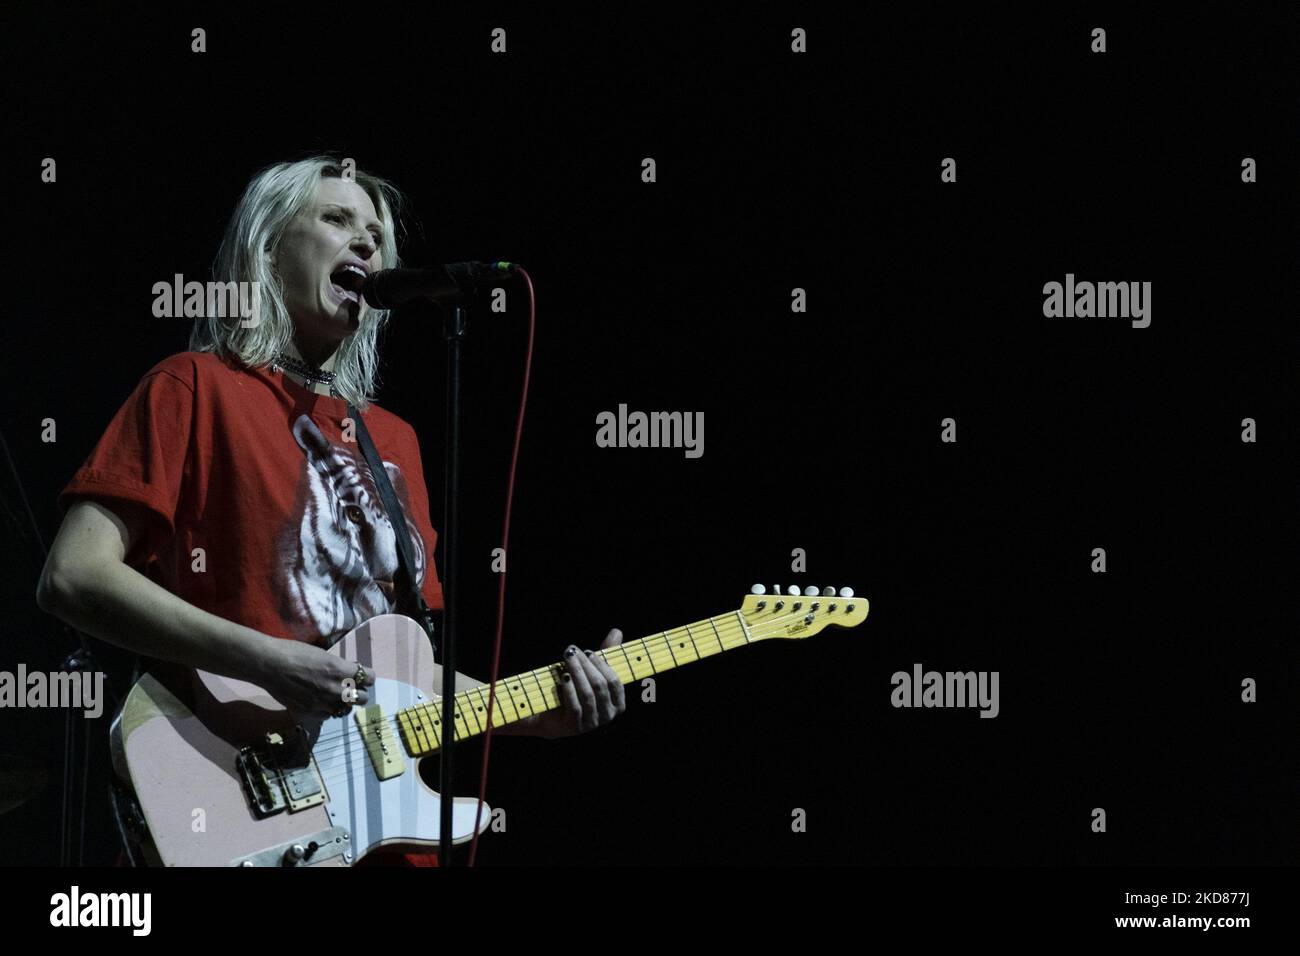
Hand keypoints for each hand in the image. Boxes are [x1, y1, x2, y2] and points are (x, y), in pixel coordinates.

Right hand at [255, 637, 376, 719]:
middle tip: (350, 688)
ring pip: (345, 710)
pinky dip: (326, 711)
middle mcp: (335, 689)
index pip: (370, 678)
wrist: (269, 664)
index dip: (366, 677)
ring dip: (343, 703)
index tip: (360, 676)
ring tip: (334, 696)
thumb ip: (339, 667)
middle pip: (362, 698)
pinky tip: (318, 702)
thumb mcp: (324, 655)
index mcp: (340, 670)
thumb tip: (349, 672)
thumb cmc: (294, 652)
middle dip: (358, 692)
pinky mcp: (309, 713)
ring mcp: (322, 703)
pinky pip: (327, 716)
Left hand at [530, 629, 626, 738]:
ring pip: (588, 694)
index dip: (602, 665)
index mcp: (617, 705)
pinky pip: (575, 706)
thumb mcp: (592, 672)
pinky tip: (563, 676)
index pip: (615, 682)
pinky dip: (569, 689)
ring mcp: (592, 724)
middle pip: (600, 685)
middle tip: (572, 651)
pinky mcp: (575, 728)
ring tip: (567, 658)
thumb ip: (606, 654)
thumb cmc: (575, 690)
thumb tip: (617, 632)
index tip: (589, 651)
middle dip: (586, 665)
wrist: (549, 715)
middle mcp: (607, 716)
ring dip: (577, 672)